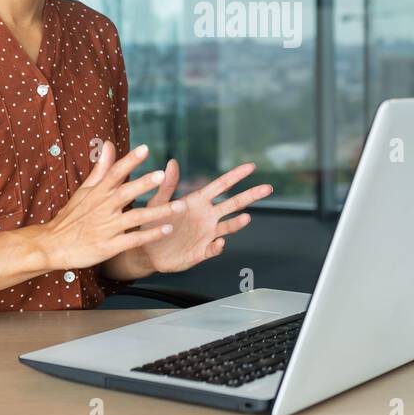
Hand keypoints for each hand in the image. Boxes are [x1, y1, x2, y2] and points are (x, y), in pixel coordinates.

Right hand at [32, 142, 183, 272]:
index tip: (145, 149)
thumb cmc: (71, 216)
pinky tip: (167, 230)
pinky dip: (150, 235)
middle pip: (125, 193)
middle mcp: (103, 208)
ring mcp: (106, 228)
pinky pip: (133, 240)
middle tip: (162, 175)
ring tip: (179, 207)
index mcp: (98, 193)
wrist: (52, 245)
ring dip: (157, 212)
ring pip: (134, 217)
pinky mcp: (108, 246)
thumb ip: (101, 168)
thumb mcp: (84, 190)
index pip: (114, 173)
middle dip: (143, 184)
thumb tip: (109, 144)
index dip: (129, 161)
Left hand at [130, 158, 272, 273]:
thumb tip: (171, 163)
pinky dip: (218, 247)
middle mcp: (207, 216)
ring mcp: (207, 233)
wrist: (145, 251)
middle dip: (250, 195)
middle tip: (268, 188)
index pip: (221, 186)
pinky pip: (213, 249)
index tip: (251, 166)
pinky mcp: (202, 251)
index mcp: (198, 201)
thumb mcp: (157, 203)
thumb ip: (167, 185)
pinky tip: (220, 243)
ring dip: (237, 223)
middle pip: (233, 203)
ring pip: (228, 226)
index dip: (236, 176)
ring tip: (246, 218)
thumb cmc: (151, 224)